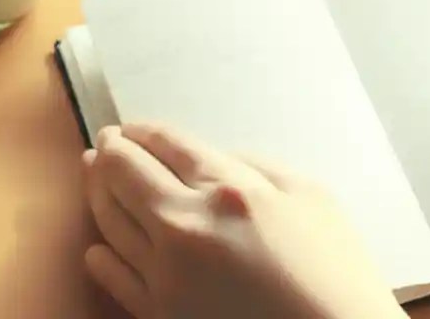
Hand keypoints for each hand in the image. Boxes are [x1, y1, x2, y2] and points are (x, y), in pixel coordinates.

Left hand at [81, 124, 406, 318]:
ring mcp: (168, 275)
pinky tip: (99, 245)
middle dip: (109, 152)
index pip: (166, 144)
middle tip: (104, 143)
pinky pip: (113, 277)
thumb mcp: (311, 196)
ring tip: (94, 176)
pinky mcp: (161, 314)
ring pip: (110, 220)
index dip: (141, 131)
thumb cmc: (335, 274)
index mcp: (230, 190)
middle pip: (124, 174)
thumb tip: (215, 157)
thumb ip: (258, 166)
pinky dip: (100, 254)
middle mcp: (188, 226)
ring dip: (96, 191)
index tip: (131, 128)